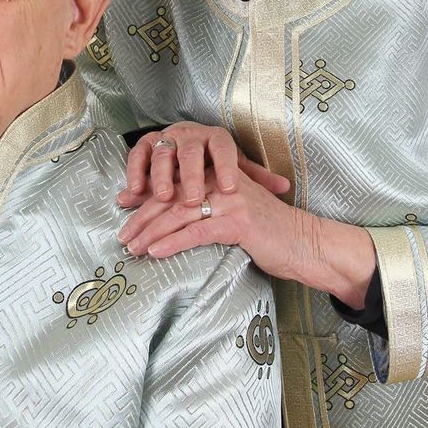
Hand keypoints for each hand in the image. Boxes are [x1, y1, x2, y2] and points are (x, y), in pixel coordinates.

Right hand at [119, 122, 289, 207]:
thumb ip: (255, 177)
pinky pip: (138, 154)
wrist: (187, 143)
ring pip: (163, 152)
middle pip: (190, 152)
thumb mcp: (234, 166)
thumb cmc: (213, 161)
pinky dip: (136, 171)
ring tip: (162, 197)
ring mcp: (167, 137)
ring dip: (160, 175)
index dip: (226, 168)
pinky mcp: (146, 143)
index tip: (229, 189)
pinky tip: (135, 191)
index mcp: (216, 138)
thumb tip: (285, 186)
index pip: (223, 149)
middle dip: (190, 176)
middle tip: (192, 200)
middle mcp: (191, 134)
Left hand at [119, 164, 376, 308]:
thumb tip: (163, 217)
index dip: (147, 204)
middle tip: (123, 238)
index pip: (174, 187)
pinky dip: (171, 243)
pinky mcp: (237, 221)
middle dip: (142, 219)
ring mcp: (230, 199)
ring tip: (132, 248)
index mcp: (218, 175)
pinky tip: (154, 252)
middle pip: (171, 198)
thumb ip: (202, 208)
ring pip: (178, 214)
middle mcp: (222, 181)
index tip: (126, 220)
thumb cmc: (267, 233)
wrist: (304, 243)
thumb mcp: (231, 214)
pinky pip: (195, 232)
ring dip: (150, 232)